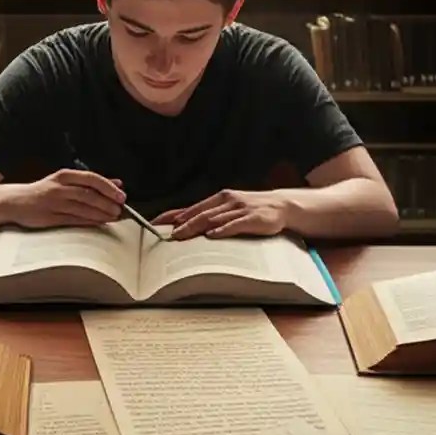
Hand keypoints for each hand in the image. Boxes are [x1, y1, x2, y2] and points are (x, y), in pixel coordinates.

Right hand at [11, 168, 125, 228]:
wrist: (16, 201)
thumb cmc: (44, 191)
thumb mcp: (66, 181)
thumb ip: (91, 182)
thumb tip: (117, 183)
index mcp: (64, 175)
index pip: (91, 178)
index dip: (109, 187)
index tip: (121, 195)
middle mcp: (59, 188)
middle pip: (88, 194)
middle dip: (107, 203)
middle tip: (120, 209)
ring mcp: (54, 203)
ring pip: (83, 208)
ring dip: (101, 214)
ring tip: (114, 217)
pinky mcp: (50, 218)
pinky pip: (74, 220)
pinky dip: (90, 222)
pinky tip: (100, 223)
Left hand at [152, 189, 287, 239]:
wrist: (281, 206)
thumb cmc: (251, 209)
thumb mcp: (229, 209)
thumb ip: (210, 216)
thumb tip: (184, 226)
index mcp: (219, 198)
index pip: (191, 208)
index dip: (172, 215)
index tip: (154, 224)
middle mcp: (227, 201)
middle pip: (200, 214)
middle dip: (182, 224)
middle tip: (167, 235)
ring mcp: (239, 209)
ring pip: (214, 219)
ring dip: (196, 227)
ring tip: (181, 236)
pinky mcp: (252, 218)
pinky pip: (235, 224)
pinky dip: (223, 229)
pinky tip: (212, 235)